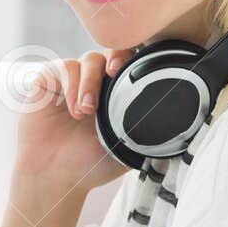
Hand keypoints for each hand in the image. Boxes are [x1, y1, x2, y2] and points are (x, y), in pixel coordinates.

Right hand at [13, 49, 136, 200]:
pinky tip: (74, 110)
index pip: (134, 63)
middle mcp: (98, 82)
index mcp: (119, 93)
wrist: (56, 177)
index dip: (139, 61)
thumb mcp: (128, 146)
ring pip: (90, 59)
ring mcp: (74, 79)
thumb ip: (147, 126)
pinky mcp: (50, 79)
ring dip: (91, 82)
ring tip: (87, 111)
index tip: (140, 74)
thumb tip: (177, 115)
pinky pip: (65, 67)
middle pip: (114, 49)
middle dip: (118, 56)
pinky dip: (72, 85)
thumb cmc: (91, 164)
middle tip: (115, 73)